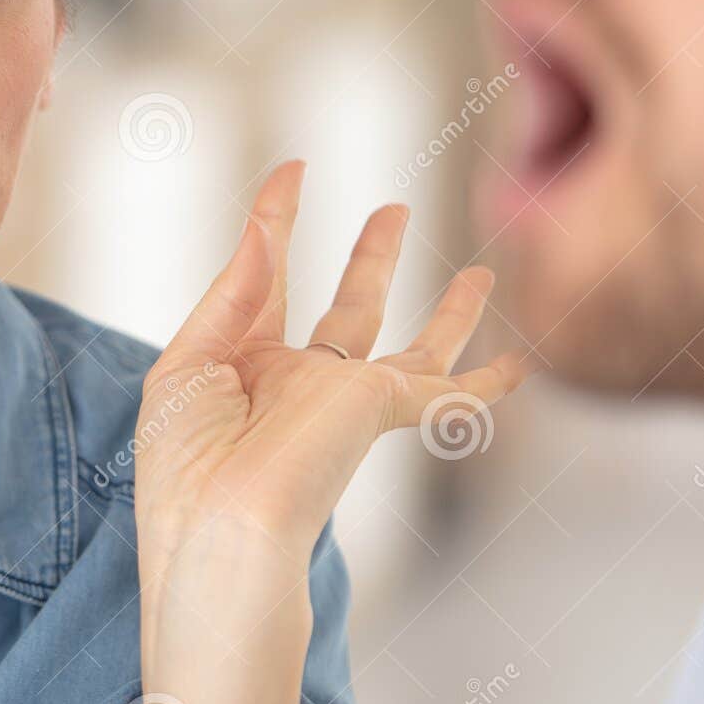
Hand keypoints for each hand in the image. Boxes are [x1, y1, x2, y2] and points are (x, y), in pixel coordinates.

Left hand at [133, 161, 529, 703]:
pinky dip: (483, 383)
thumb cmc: (185, 468)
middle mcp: (299, 384)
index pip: (264, 278)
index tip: (294, 169)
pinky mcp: (380, 410)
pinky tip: (518, 367)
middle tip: (395, 208)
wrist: (221, 533)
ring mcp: (344, 398)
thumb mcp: (185, 366)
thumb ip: (232, 292)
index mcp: (241, 369)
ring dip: (447, 311)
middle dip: (372, 256)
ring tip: (479, 272)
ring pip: (412, 346)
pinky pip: (447, 395)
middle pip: (349, 306)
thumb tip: (261, 230)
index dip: (277, 219)